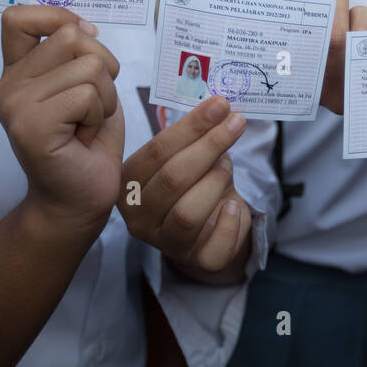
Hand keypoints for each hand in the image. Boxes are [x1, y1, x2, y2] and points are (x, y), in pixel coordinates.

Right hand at [0, 6, 124, 231]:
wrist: (80, 198)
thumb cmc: (88, 141)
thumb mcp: (86, 85)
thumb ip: (76, 52)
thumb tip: (83, 26)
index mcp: (18, 72)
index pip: (18, 17)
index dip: (58, 17)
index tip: (86, 41)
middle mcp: (7, 85)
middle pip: (71, 36)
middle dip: (102, 67)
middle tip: (90, 106)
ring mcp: (14, 105)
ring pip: (88, 66)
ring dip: (104, 98)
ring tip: (86, 125)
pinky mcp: (29, 125)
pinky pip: (88, 95)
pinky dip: (99, 116)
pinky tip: (83, 139)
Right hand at [119, 96, 251, 279]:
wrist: (210, 225)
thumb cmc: (195, 182)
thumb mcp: (189, 156)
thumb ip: (195, 135)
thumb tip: (219, 108)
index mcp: (129, 184)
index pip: (157, 151)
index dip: (191, 126)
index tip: (220, 105)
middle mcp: (138, 216)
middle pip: (173, 178)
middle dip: (209, 146)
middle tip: (237, 123)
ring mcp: (165, 242)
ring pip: (187, 212)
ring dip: (216, 181)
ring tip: (228, 165)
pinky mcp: (197, 260)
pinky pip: (214, 244)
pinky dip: (229, 221)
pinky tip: (234, 204)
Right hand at [292, 0, 366, 113]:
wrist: (362, 105)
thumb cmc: (330, 66)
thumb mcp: (310, 49)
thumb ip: (309, 18)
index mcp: (304, 72)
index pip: (302, 28)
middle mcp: (331, 81)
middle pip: (334, 30)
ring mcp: (360, 80)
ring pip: (363, 23)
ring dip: (359, 14)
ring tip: (353, 29)